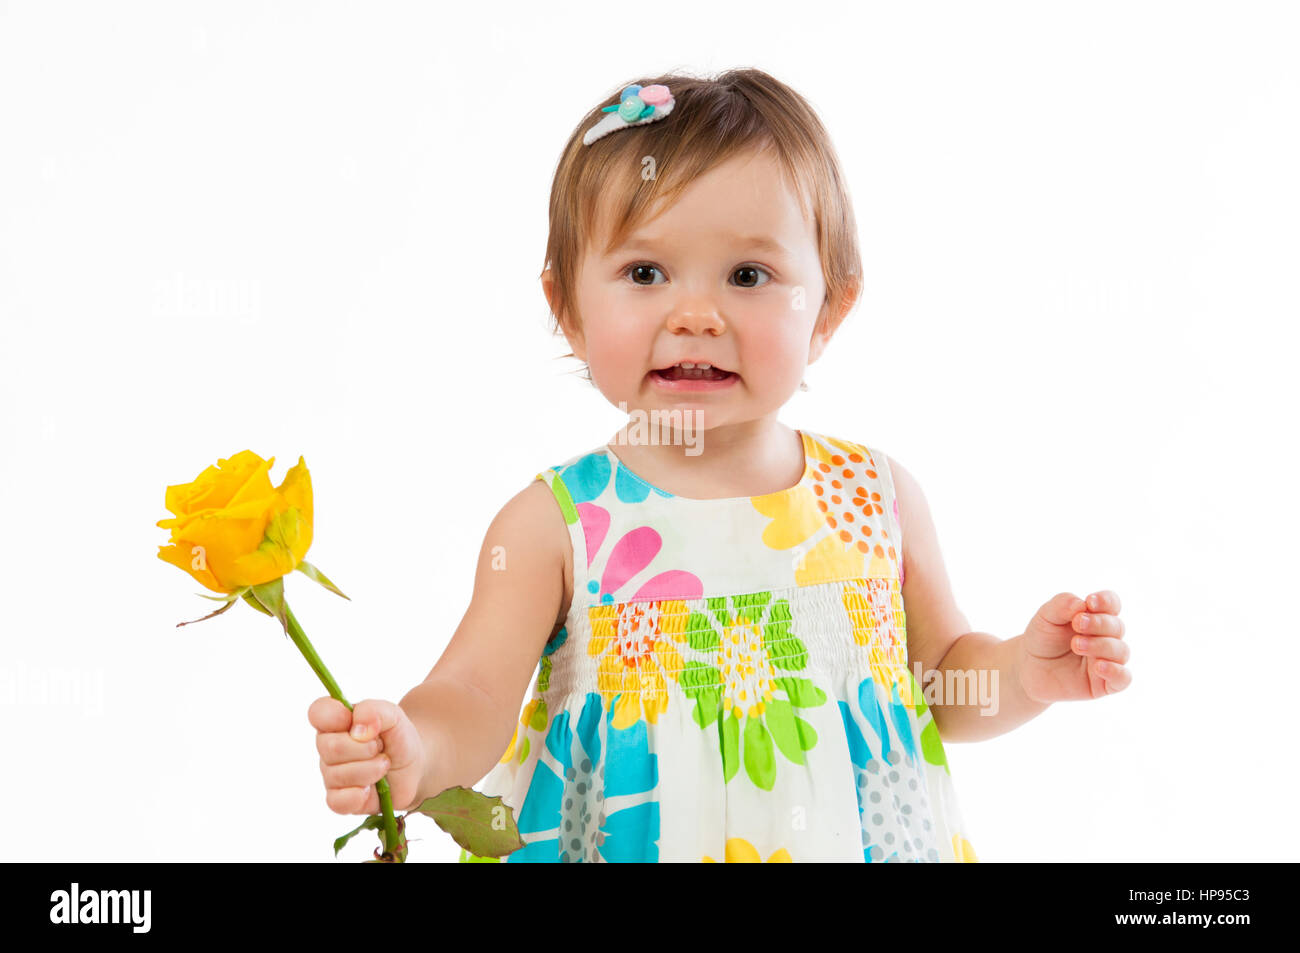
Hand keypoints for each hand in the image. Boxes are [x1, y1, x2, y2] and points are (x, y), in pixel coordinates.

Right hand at [309, 697, 427, 814]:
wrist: (414, 766)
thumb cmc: (397, 737)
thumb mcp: (394, 715)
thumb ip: (375, 711)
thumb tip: (358, 728)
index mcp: (336, 722)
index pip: (317, 712)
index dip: (334, 716)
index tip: (353, 720)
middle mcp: (328, 748)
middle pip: (330, 747)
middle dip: (365, 748)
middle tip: (381, 747)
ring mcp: (332, 775)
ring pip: (338, 775)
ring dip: (371, 769)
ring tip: (384, 764)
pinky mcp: (339, 800)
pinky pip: (337, 801)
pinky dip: (358, 795)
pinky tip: (371, 788)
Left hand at [1016, 591, 1130, 702]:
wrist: (1028, 669)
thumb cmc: (1042, 639)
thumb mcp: (1045, 617)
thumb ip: (1062, 605)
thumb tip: (1081, 603)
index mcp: (1095, 617)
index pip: (1112, 604)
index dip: (1106, 601)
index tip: (1090, 602)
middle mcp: (1106, 638)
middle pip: (1117, 627)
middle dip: (1098, 624)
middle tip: (1077, 624)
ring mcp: (1108, 661)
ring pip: (1121, 651)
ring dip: (1101, 645)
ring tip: (1076, 644)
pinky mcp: (1104, 684)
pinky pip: (1123, 679)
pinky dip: (1115, 671)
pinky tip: (1098, 666)